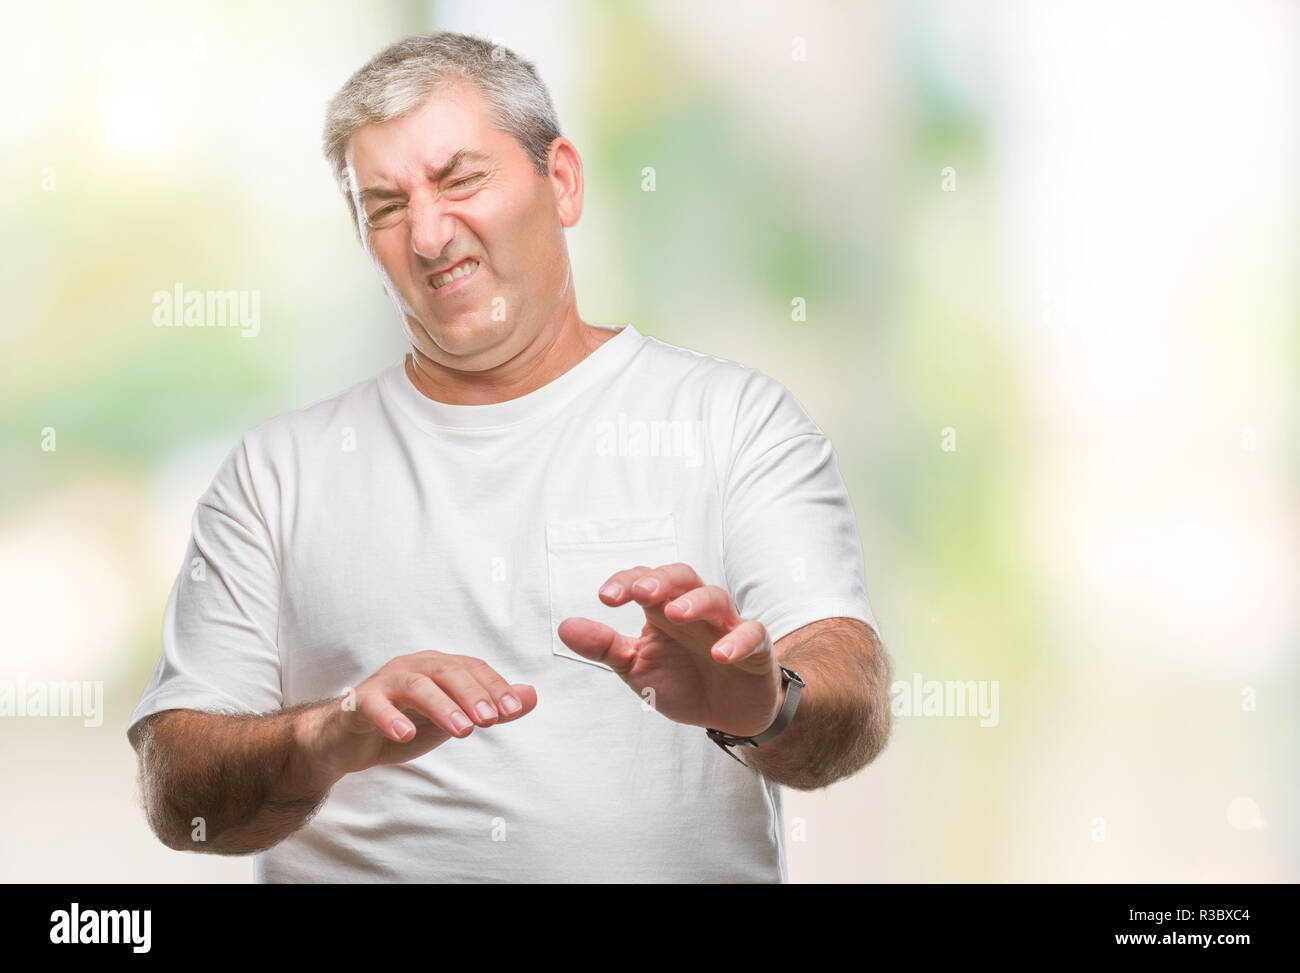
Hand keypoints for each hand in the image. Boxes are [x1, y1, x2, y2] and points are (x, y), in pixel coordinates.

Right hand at [298, 651, 537, 778]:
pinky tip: (406, 734)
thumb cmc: (406, 722)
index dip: (494, 687)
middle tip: (491, 720)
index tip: (513, 710)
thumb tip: (530, 696)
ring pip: (416, 685)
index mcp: (439, 667)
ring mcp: (385, 682)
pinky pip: (375, 705)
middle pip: (447, 671)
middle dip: (472, 694)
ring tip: (462, 731)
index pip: (472, 668)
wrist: (348, 740)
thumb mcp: (453, 719)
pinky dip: (391, 718)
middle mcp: (414, 666)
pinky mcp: (359, 703)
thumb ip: (490, 708)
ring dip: (442, 706)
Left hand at [556, 562, 782, 736]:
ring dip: (695, 603)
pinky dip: (737, 641)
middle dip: (661, 580)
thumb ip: (604, 647)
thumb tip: (565, 627)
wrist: (728, 714)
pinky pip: (751, 635)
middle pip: (682, 577)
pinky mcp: (754, 649)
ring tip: (675, 613)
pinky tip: (721, 654)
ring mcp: (726, 626)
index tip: (605, 598)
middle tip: (640, 592)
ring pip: (716, 598)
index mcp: (662, 611)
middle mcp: (694, 611)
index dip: (626, 582)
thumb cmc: (681, 681)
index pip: (644, 581)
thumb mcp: (637, 668)